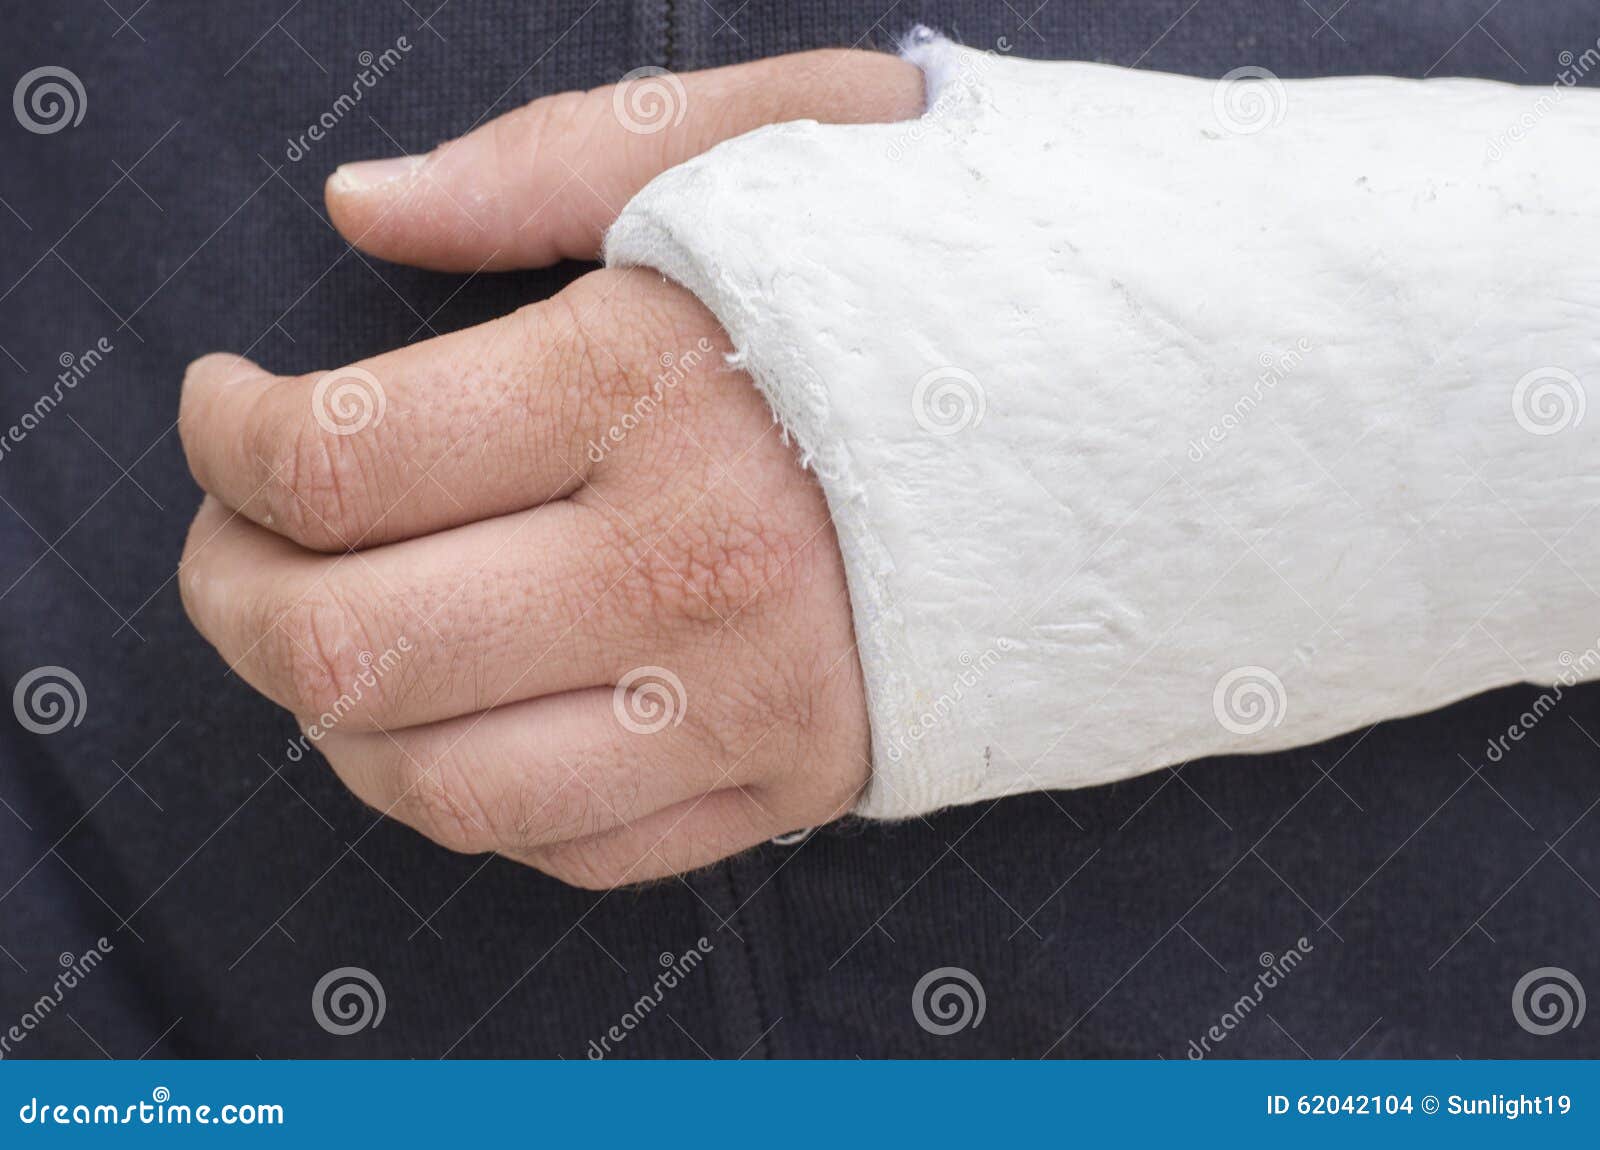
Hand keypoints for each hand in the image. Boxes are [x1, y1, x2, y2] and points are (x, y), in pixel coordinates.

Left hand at [178, 50, 923, 886]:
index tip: (227, 407)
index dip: (224, 438)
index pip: (338, 460)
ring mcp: (746, 708)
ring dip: (334, 718)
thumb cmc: (968, 270)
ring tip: (340, 633)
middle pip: (353, 647)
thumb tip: (366, 211)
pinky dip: (469, 796)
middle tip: (239, 536)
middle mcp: (688, 574)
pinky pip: (570, 850)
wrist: (1171, 418)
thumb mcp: (780, 142)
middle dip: (232, 594)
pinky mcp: (792, 786)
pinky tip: (473, 712)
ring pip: (441, 786)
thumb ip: (553, 160)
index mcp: (655, 388)